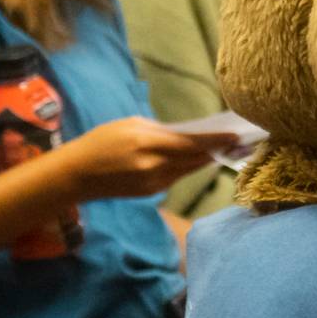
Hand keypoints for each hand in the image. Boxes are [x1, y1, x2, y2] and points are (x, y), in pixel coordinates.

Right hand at [60, 118, 238, 199]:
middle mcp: (153, 165)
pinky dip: (189, 167)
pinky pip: (178, 177)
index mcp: (146, 143)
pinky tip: (201, 158)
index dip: (216, 140)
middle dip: (218, 149)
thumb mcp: (130, 125)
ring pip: (190, 169)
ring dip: (207, 159)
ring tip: (226, 148)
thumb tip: (190, 133)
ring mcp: (154, 182)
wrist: (76, 175)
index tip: (236, 134)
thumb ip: (162, 130)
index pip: (191, 142)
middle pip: (196, 158)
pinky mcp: (152, 192)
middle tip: (239, 140)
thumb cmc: (101, 142)